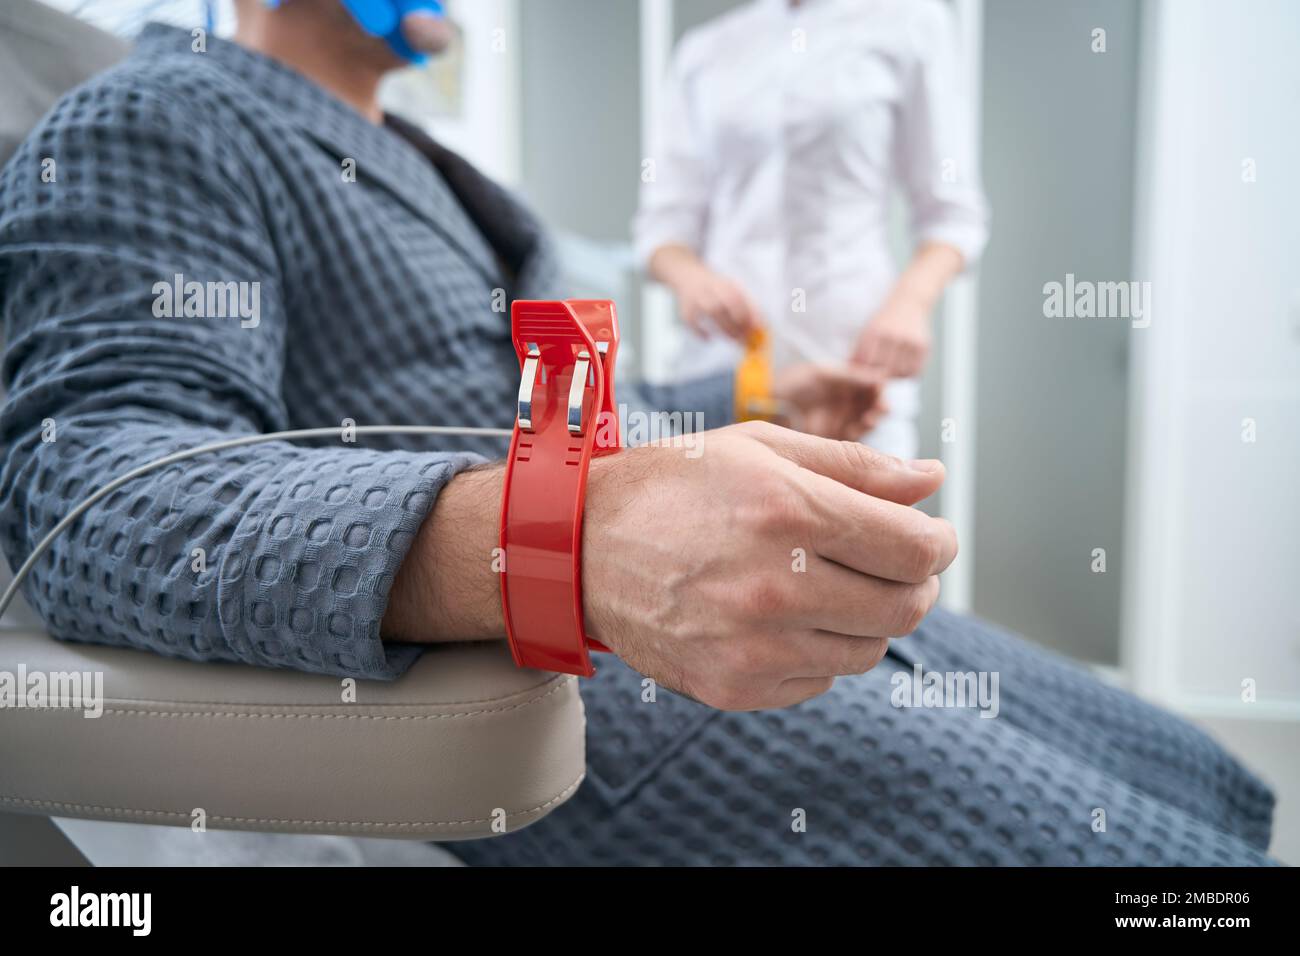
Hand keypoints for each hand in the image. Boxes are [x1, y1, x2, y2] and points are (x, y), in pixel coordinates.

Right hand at [582, 422, 956, 709]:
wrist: (578, 548)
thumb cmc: (671, 487)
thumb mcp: (759, 448)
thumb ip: (856, 466)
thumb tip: (932, 480)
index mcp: (788, 512)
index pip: (915, 549)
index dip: (937, 541)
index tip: (929, 536)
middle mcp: (776, 586)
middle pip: (904, 607)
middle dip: (913, 582)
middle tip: (890, 562)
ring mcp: (753, 646)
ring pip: (867, 650)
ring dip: (865, 618)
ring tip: (826, 584)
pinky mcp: (733, 688)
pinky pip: (819, 681)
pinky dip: (818, 651)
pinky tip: (782, 616)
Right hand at [663, 260, 761, 340]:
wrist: (686, 275)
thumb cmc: (715, 287)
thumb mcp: (731, 289)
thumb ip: (746, 305)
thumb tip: (760, 325)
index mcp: (724, 283)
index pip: (736, 297)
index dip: (746, 313)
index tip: (754, 328)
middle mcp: (709, 287)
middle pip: (726, 304)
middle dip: (737, 324)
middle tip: (745, 339)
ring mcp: (695, 297)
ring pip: (711, 310)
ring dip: (724, 327)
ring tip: (733, 339)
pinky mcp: (684, 309)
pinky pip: (691, 321)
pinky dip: (700, 332)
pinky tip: (709, 338)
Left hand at [771, 363, 889, 439]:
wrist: (766, 406)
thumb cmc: (792, 383)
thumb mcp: (822, 375)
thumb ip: (851, 376)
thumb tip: (882, 376)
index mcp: (846, 382)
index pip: (872, 385)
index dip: (879, 388)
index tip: (881, 390)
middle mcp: (847, 401)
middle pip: (873, 405)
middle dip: (879, 407)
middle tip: (880, 409)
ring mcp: (841, 420)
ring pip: (866, 422)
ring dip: (871, 421)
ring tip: (869, 420)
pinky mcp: (834, 437)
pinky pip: (853, 438)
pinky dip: (858, 435)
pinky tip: (855, 431)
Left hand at [852, 292, 933, 377]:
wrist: (909, 302)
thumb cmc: (883, 321)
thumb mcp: (868, 330)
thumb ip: (858, 350)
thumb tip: (851, 370)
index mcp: (875, 330)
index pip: (866, 361)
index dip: (865, 371)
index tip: (865, 372)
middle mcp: (893, 334)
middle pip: (883, 368)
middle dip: (879, 374)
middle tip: (878, 375)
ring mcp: (909, 340)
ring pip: (899, 372)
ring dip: (894, 376)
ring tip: (891, 372)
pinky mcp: (923, 345)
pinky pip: (914, 371)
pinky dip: (907, 374)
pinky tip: (902, 370)